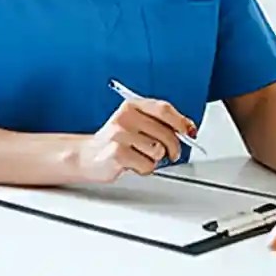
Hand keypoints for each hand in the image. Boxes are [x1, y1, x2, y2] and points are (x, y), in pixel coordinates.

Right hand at [75, 98, 194, 182]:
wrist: (86, 156)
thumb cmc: (116, 141)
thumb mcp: (136, 123)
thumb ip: (160, 122)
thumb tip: (188, 128)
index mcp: (132, 106)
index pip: (164, 109)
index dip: (181, 122)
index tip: (189, 131)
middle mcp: (125, 117)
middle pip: (165, 132)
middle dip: (174, 147)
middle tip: (171, 154)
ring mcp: (120, 135)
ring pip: (158, 150)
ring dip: (154, 159)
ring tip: (141, 156)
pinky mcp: (117, 154)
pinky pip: (147, 165)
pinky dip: (144, 169)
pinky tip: (132, 164)